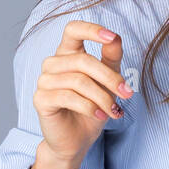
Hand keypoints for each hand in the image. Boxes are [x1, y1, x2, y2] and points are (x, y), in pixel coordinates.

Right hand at [32, 19, 132, 162]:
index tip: (112, 37)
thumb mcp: (107, 81)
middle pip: (83, 60)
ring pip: (78, 81)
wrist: (78, 140)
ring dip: (102, 97)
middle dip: (110, 77)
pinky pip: (68, 97)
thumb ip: (111, 58)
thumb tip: (115, 38)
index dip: (91, 30)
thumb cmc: (93, 107)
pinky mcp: (41, 99)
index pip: (73, 29)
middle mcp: (52, 63)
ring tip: (114, 110)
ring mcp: (44, 81)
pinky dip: (89, 107)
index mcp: (67, 53)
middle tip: (127, 93)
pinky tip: (100, 116)